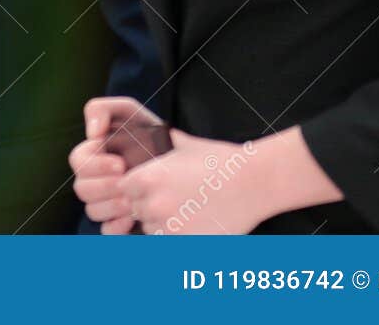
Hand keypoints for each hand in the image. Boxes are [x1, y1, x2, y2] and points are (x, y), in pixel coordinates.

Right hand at [68, 96, 161, 233]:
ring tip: (134, 201)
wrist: (183, 163)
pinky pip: (106, 231)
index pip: (77, 161)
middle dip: (105, 186)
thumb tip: (91, 133)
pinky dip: (116, 226)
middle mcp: (96, 180)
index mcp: (94, 155)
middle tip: (128, 183)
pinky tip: (132, 219)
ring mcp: (107, 202)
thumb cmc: (154, 135)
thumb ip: (104, 109)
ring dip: (112, 206)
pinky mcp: (119, 221)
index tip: (121, 164)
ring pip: (92, 210)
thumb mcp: (131, 113)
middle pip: (81, 189)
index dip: (95, 165)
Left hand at [119, 130, 264, 233]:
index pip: (123, 189)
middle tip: (170, 198)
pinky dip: (177, 236)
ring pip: (151, 229)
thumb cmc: (220, 161)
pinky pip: (170, 244)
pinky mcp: (188, 244)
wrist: (255, 182)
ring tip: (183, 211)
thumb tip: (146, 133)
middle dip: (147, 204)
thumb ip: (160, 142)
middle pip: (135, 210)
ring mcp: (170, 228)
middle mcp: (154, 205)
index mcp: (148, 179)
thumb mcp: (184, 145)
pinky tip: (192, 223)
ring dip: (161, 223)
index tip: (149, 186)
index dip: (135, 187)